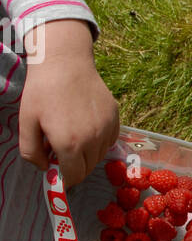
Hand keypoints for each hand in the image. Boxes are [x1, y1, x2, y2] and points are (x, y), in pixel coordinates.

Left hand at [18, 21, 119, 186]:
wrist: (65, 62)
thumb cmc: (42, 91)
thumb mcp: (26, 122)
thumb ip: (31, 152)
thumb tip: (44, 168)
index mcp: (69, 144)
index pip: (74, 176)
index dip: (65, 178)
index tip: (57, 170)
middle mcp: (93, 140)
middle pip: (88, 168)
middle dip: (75, 166)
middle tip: (61, 151)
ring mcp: (107, 128)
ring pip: (100, 155)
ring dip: (87, 154)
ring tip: (74, 137)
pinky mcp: (115, 117)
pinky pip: (110, 140)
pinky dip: (100, 141)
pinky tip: (87, 127)